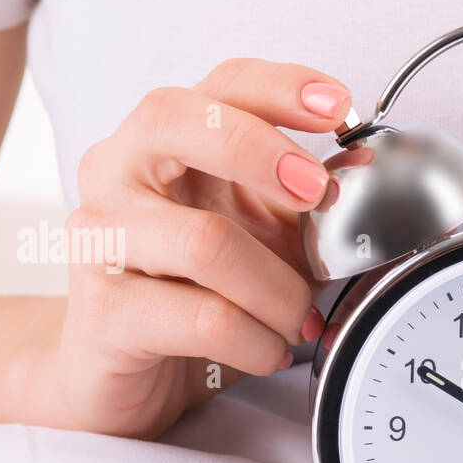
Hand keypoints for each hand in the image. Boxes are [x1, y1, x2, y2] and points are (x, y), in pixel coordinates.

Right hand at [54, 58, 351, 436]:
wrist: (123, 378)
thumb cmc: (194, 295)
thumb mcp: (261, 237)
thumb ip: (303, 202)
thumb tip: (363, 171)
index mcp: (161, 142)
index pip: (218, 84)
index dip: (281, 86)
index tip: (338, 107)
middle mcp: (116, 173)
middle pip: (176, 121)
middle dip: (262, 153)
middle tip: (319, 195)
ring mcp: (99, 239)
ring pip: (205, 240)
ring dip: (278, 288)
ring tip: (300, 318)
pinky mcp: (104, 312)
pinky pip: (205, 319)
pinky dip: (257, 340)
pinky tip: (269, 350)